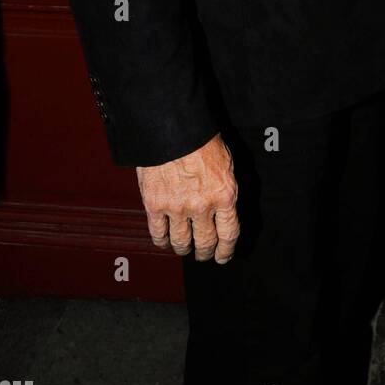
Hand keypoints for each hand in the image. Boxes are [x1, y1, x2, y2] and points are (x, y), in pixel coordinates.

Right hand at [137, 133, 239, 262]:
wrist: (172, 128)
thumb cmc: (200, 139)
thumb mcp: (225, 163)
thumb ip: (224, 188)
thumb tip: (224, 208)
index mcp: (224, 194)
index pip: (229, 233)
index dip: (226, 250)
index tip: (223, 256)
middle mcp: (202, 206)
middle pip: (205, 242)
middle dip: (205, 252)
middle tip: (203, 254)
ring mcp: (177, 208)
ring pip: (181, 242)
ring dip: (184, 249)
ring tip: (184, 249)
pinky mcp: (154, 205)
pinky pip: (158, 233)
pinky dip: (161, 241)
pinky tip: (164, 242)